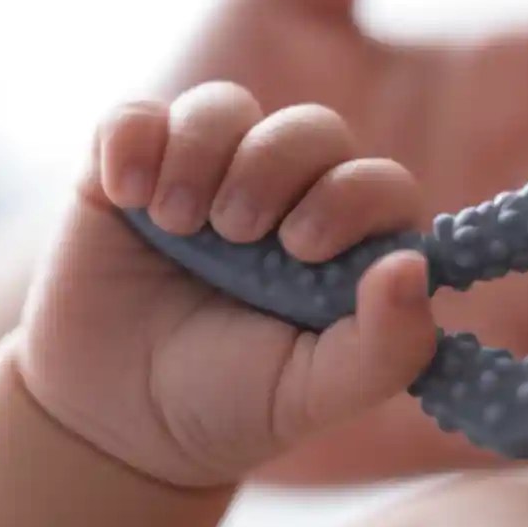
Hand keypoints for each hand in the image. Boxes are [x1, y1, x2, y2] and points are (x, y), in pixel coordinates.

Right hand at [16, 84, 437, 486]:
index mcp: (342, 244)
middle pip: (308, 127)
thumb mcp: (313, 394)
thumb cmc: (228, 403)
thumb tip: (412, 267)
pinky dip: (132, 139)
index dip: (351, 194)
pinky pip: (136, 116)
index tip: (305, 247)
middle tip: (237, 232)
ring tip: (177, 223)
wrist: (115, 420)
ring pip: (223, 107)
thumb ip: (386, 348)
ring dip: (202, 152)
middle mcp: (282, 196)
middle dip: (273, 167)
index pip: (379, 182)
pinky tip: (126, 194)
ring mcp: (206, 174)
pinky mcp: (133, 169)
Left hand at [142, 0, 527, 480]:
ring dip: (327, 189)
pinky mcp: (388, 363)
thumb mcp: (274, 0)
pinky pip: (429, 339)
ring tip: (216, 201)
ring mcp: (464, 277)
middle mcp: (507, 184)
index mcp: (508, 82)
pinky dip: (373, 311)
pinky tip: (219, 236)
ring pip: (527, 236)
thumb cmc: (198, 150)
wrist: (116, 290)